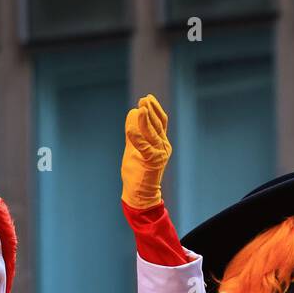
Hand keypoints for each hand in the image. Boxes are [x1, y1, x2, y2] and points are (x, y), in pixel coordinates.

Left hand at [120, 94, 170, 209]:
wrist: (139, 194)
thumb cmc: (137, 172)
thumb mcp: (135, 148)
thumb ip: (134, 132)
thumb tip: (132, 112)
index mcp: (162, 143)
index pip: (161, 122)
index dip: (155, 109)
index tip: (148, 98)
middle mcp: (163, 147)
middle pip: (158, 125)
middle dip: (151, 111)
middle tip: (143, 100)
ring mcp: (159, 155)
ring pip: (153, 133)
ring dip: (146, 120)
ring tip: (140, 107)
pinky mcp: (152, 162)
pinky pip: (143, 147)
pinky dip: (136, 137)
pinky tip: (130, 129)